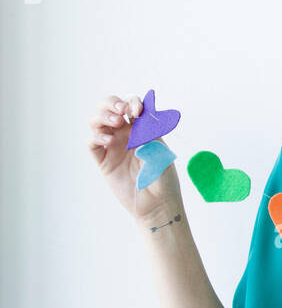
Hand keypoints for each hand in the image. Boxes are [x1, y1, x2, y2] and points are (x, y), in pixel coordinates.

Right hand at [88, 93, 182, 221]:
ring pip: (98, 121)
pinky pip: (92, 143)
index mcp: (143, 129)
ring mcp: (113, 146)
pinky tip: (109, 141)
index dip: (132, 103)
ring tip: (116, 123)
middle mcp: (126, 134)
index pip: (132, 106)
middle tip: (122, 111)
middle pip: (111, 108)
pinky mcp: (103, 161)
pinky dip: (96, 137)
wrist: (156, 205)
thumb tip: (138, 119)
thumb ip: (150, 135)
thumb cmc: (164, 179)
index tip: (137, 111)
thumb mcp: (161, 153)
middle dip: (113, 103)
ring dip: (104, 116)